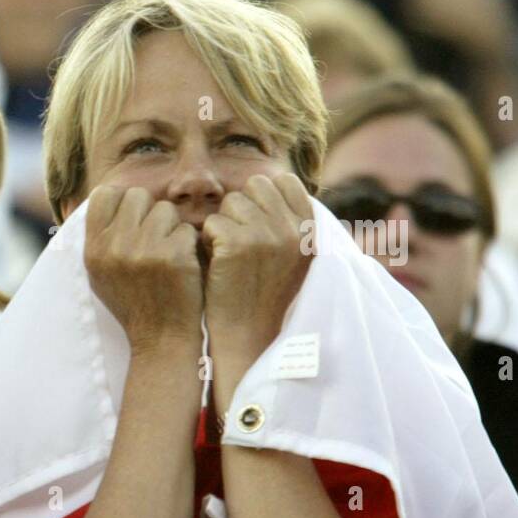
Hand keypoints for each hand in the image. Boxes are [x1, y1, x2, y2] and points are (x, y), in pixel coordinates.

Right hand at [84, 185, 202, 356]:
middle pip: (137, 195)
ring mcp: (144, 251)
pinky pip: (187, 229)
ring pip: (165, 210)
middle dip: (149, 213)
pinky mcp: (174, 256)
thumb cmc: (134, 303)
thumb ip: (102, 237)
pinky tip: (183, 267)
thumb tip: (109, 196)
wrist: (160, 340)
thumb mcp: (102, 273)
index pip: (104, 193)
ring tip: (167, 256)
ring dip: (171, 228)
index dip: (123, 202)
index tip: (133, 221)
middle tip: (154, 240)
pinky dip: (189, 245)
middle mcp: (113, 247)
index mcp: (93, 249)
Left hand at [202, 173, 313, 356]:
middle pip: (256, 185)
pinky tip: (216, 263)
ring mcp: (266, 234)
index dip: (262, 196)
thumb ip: (288, 221)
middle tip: (237, 240)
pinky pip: (213, 222)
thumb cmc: (264, 296)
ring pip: (232, 201)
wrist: (247, 337)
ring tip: (228, 255)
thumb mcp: (291, 256)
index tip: (254, 222)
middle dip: (241, 207)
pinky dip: (207, 240)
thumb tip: (272, 182)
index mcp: (310, 229)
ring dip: (223, 224)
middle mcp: (293, 228)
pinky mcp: (237, 244)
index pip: (285, 181)